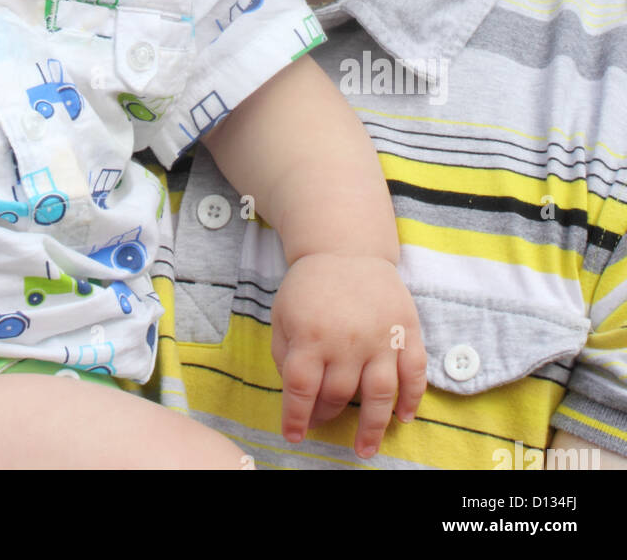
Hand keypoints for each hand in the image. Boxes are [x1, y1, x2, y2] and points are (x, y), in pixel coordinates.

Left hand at [270, 253, 426, 459]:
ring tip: (365, 450)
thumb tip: (295, 393)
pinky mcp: (406, 330)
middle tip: (322, 422)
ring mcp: (381, 337)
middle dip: (327, 415)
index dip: (296, 417)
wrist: (346, 248)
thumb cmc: (310, 286)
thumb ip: (284, 354)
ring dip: (374, 428)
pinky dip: (412, 397)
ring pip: (380, 393)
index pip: (302, 388)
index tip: (294, 435)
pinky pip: (414, 371)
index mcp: (311, 335)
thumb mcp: (282, 314)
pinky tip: (404, 417)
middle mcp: (348, 340)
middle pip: (339, 394)